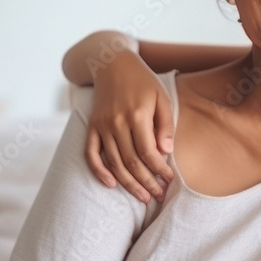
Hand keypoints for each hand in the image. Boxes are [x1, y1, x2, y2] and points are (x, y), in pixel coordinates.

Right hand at [84, 51, 174, 202]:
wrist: (112, 64)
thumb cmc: (143, 82)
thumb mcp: (162, 97)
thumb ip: (165, 125)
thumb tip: (166, 152)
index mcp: (137, 115)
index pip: (148, 152)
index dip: (159, 170)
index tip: (169, 180)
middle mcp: (116, 123)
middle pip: (131, 162)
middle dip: (146, 182)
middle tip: (158, 196)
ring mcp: (101, 126)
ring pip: (113, 162)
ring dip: (127, 183)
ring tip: (142, 197)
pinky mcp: (91, 127)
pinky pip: (91, 153)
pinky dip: (99, 171)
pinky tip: (111, 184)